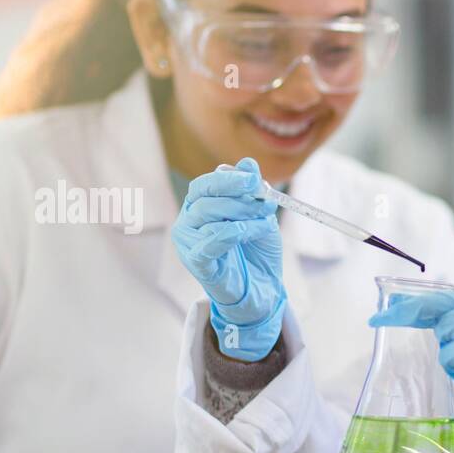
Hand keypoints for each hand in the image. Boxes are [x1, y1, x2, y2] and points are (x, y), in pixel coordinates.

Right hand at [172, 156, 285, 361]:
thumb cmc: (257, 252)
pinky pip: (211, 240)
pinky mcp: (196, 261)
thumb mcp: (260, 216)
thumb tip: (248, 162)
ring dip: (242, 214)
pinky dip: (235, 232)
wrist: (262, 289)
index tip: (255, 179)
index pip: (205, 184)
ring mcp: (188, 242)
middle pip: (204, 197)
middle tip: (265, 202)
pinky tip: (252, 232)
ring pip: (208, 215)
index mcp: (200, 207)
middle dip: (238, 196)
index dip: (229, 179)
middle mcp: (188, 222)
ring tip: (265, 222)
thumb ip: (253, 191)